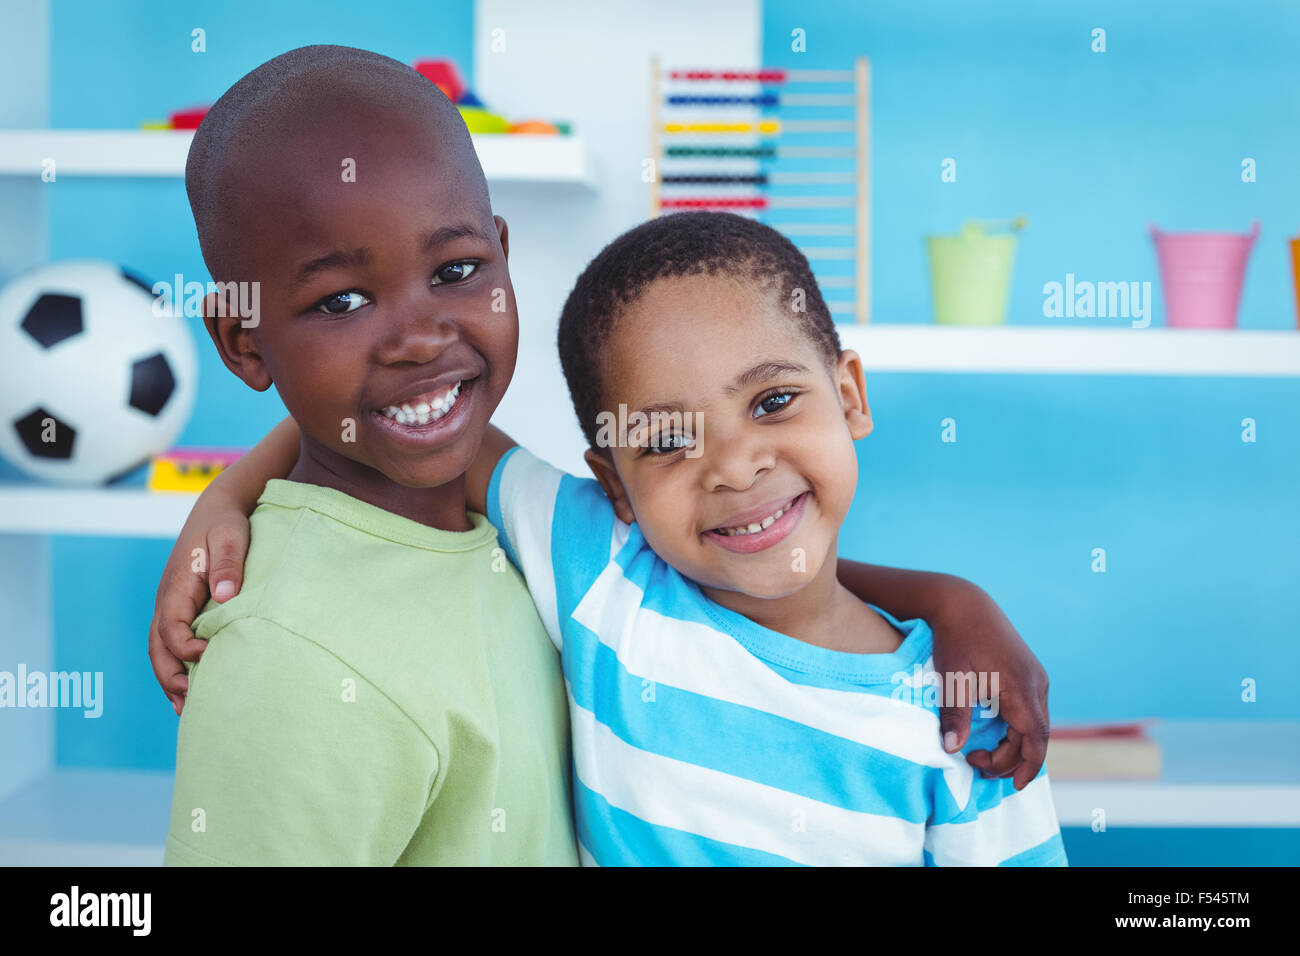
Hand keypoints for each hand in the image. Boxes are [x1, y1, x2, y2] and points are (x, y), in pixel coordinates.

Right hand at [148, 500, 250, 714]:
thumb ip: (229, 565)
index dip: (187, 648)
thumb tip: (226, 595)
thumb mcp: (232, 537)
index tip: (210, 658)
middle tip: (190, 704)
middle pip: (158, 647)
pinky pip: (170, 643)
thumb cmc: (227, 523)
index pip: (171, 628)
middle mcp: (167, 600)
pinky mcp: (181, 609)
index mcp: (176, 587)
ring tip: (187, 709)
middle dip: (171, 677)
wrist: (218, 508)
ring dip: (170, 679)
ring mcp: (171, 606)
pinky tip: (191, 689)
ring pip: (160, 650)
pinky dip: (176, 667)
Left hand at [930, 584, 1049, 790]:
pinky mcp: (1028, 673)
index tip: (1013, 786)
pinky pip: (1030, 710)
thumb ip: (955, 715)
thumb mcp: (952, 678)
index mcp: (1022, 687)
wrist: (962, 603)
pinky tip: (992, 733)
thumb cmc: (955, 639)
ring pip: (1034, 723)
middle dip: (1011, 758)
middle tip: (977, 765)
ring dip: (1013, 744)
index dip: (1027, 766)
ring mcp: (1035, 676)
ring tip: (980, 753)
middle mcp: (1036, 683)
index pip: (1036, 738)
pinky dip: (1015, 728)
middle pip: (1036, 735)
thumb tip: (952, 749)